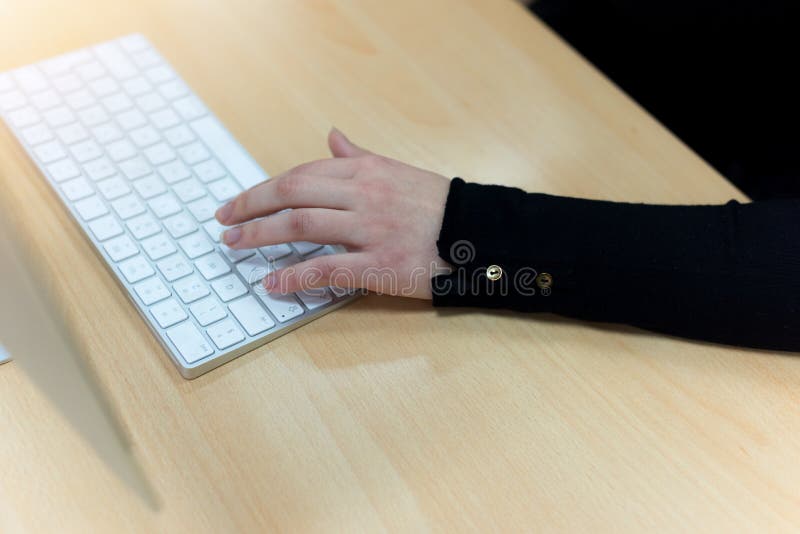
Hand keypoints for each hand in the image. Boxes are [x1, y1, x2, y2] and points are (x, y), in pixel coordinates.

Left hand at [215, 128, 451, 298]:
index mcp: (365, 171)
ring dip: (260, 235)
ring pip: (301, 225)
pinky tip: (272, 282)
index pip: (301, 175)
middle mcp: (362, 194)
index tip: (238, 203)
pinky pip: (327, 268)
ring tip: (234, 246)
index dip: (263, 189)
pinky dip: (294, 275)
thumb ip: (360, 156)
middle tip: (223, 223)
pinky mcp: (379, 263)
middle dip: (250, 206)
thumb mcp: (398, 171)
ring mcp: (369, 229)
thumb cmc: (438, 205)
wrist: (478, 233)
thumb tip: (333, 136)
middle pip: (291, 194)